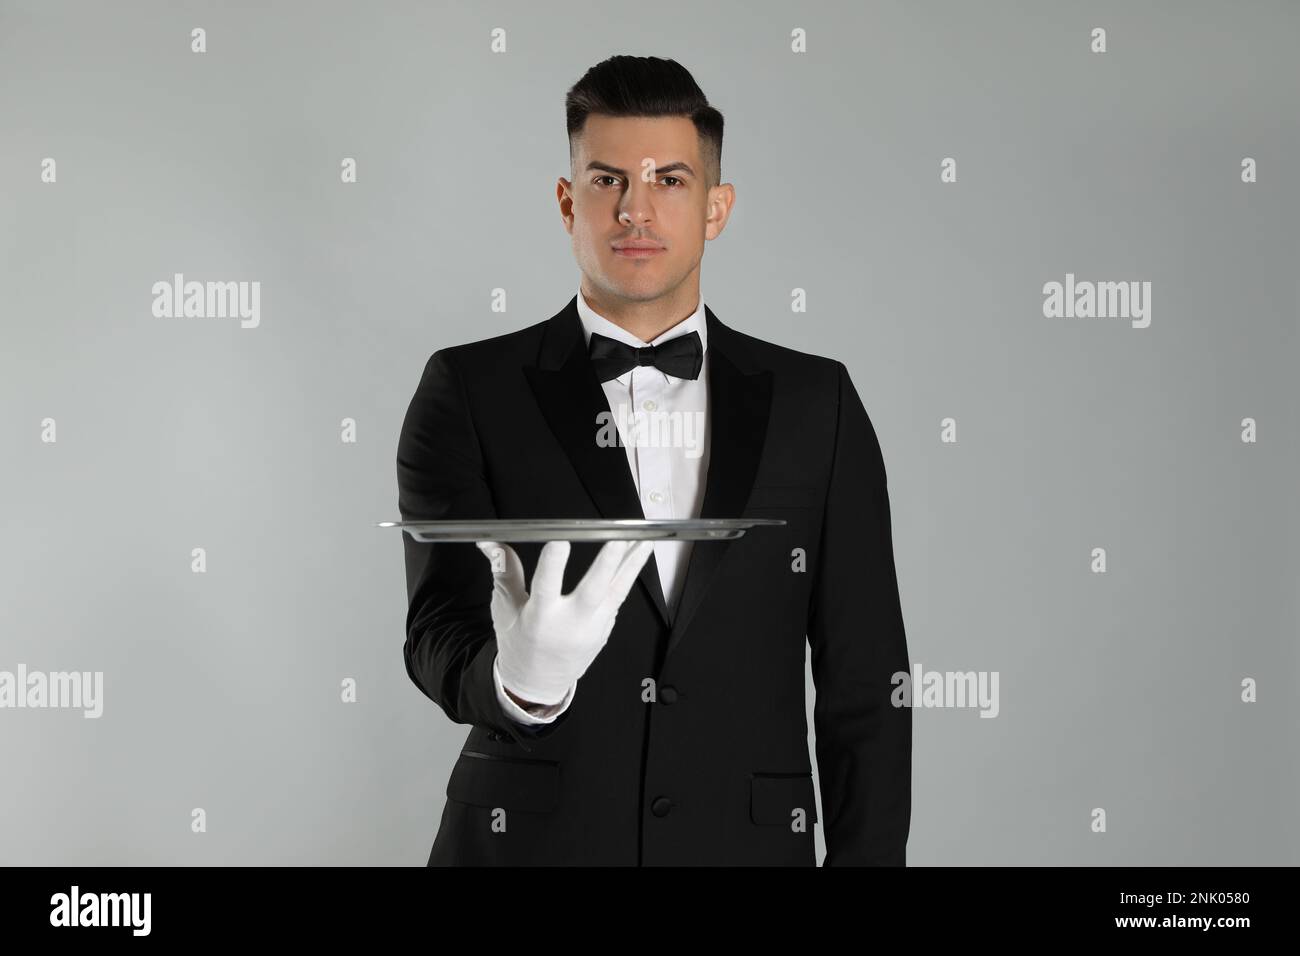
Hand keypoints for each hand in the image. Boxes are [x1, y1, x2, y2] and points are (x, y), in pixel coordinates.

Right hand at [475, 539, 653, 705]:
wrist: (538, 682)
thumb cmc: (518, 642)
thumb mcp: (505, 609)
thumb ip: (504, 572)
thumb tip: (489, 541)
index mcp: (539, 619)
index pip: (546, 587)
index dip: (552, 565)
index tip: (559, 541)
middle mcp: (569, 624)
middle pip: (591, 592)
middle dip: (606, 565)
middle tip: (618, 540)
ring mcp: (592, 628)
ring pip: (615, 591)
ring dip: (631, 562)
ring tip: (643, 537)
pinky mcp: (605, 628)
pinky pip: (619, 596)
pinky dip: (630, 573)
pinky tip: (639, 552)